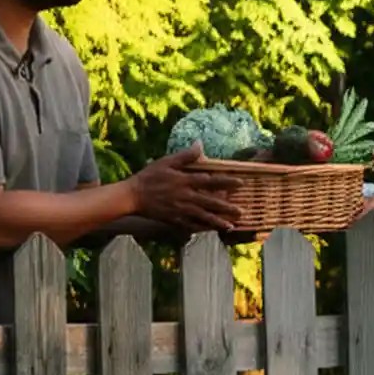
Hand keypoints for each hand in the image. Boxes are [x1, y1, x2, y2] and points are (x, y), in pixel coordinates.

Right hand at [128, 142, 243, 231]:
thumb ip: (185, 155)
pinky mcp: (174, 220)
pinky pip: (191, 226)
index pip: (210, 181)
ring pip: (203, 217)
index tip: (240, 183)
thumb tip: (200, 144)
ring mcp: (180, 210)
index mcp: (184, 181)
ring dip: (218, 222)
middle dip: (226, 207)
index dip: (226, 182)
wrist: (132, 196)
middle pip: (210, 203)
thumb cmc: (149, 176)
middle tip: (241, 211)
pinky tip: (212, 230)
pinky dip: (202, 228)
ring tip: (231, 226)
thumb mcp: (166, 162)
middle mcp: (185, 197)